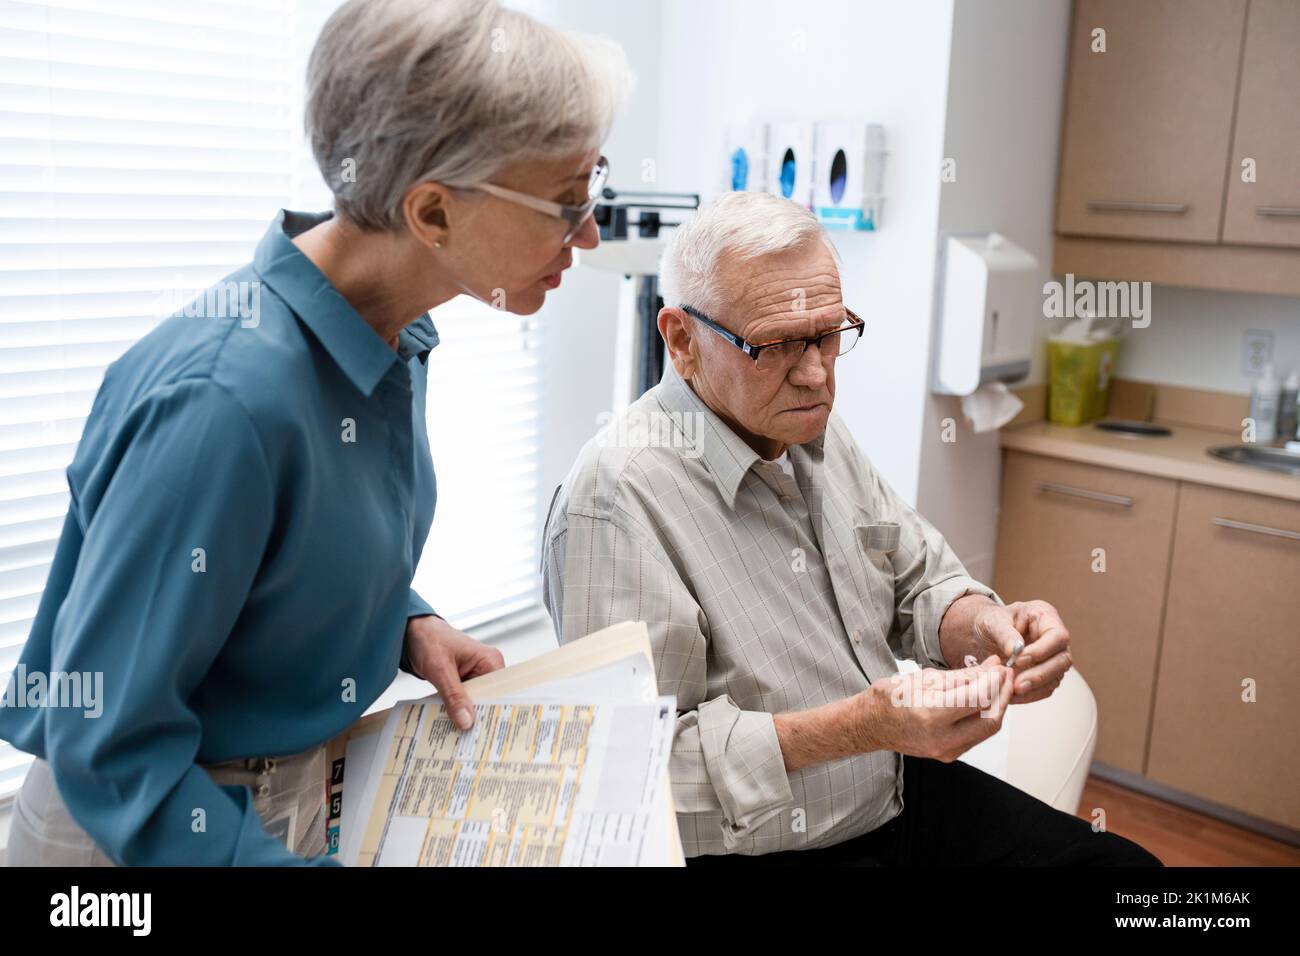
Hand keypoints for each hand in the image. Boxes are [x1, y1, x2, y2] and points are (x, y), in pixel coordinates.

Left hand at [403, 615, 504, 729]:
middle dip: (480, 718)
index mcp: (490, 660)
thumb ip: (453, 695)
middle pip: (489, 700)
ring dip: (468, 717)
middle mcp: (487, 669)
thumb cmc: (428, 640)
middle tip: (474, 743)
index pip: (499, 692)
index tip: (488, 734)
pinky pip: (465, 701)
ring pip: (476, 703)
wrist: (412, 633)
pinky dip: (459, 712)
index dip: (495, 712)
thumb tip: (467, 721)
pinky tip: (453, 726)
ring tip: (463, 740)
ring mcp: (476, 677)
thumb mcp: (440, 669)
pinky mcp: (464, 683)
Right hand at [857, 656, 1013, 761]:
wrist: (870, 726)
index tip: (1002, 668)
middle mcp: (941, 739)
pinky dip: (985, 717)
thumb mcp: (922, 679)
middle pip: (990, 720)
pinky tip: (984, 700)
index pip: (977, 699)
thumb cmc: (889, 699)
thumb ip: (960, 677)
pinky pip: (976, 736)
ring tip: (998, 685)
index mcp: (930, 715)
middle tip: (1007, 676)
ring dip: (998, 706)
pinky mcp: (949, 755)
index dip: (995, 682)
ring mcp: (946, 751)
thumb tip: (990, 669)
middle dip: (1004, 695)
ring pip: (987, 730)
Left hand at [970, 600, 1071, 704]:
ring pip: (1056, 677)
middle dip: (1041, 674)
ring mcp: (1053, 658)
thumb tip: (1016, 650)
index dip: (1042, 650)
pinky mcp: (1045, 675)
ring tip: (1013, 691)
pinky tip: (1012, 696)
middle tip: (1018, 684)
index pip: (1058, 636)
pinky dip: (1030, 695)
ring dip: (1036, 688)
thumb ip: (1004, 633)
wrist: (983, 635)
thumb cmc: (991, 622)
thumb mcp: (992, 621)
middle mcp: (1054, 639)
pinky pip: (1044, 689)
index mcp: (1046, 617)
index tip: (1019, 660)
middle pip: (1062, 660)